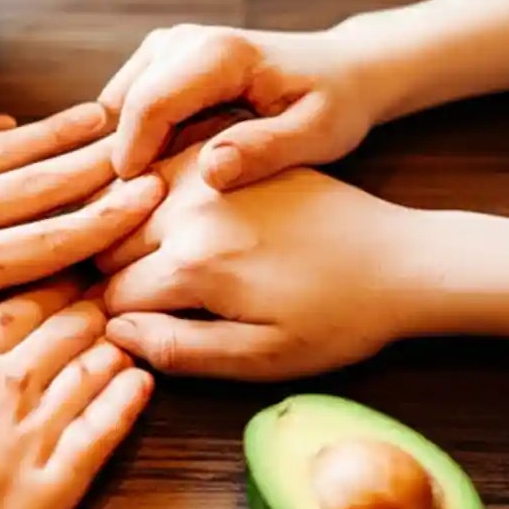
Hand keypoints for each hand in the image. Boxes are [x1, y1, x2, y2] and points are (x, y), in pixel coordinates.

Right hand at [0, 280, 152, 508]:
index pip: (23, 303)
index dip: (54, 283)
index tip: (70, 269)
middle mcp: (5, 388)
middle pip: (66, 330)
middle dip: (92, 307)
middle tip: (110, 293)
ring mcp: (36, 434)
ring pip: (91, 373)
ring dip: (113, 349)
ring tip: (127, 334)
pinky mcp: (59, 482)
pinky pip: (104, 431)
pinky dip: (128, 401)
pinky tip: (140, 383)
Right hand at [97, 141, 422, 380]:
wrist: (401, 261)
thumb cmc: (338, 320)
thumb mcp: (262, 358)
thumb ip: (179, 349)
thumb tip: (113, 332)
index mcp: (193, 264)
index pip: (110, 294)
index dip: (114, 319)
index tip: (134, 331)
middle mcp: (190, 210)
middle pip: (107, 243)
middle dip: (110, 272)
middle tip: (145, 299)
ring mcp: (207, 172)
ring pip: (126, 198)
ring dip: (125, 227)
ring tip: (150, 259)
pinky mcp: (228, 151)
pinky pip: (162, 165)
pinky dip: (151, 189)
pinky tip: (173, 217)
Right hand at [100, 25, 393, 190]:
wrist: (343, 70)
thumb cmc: (336, 104)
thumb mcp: (318, 134)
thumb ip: (265, 151)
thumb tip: (210, 171)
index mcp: (220, 53)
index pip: (149, 105)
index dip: (136, 160)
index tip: (144, 209)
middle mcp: (185, 39)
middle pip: (125, 107)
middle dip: (126, 162)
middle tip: (145, 215)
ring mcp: (168, 45)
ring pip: (118, 108)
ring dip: (128, 152)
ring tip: (158, 194)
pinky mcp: (162, 59)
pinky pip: (126, 107)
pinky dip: (135, 141)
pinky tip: (165, 173)